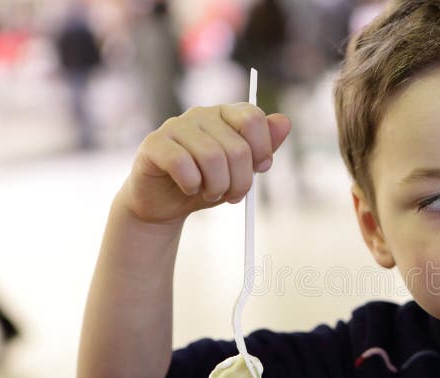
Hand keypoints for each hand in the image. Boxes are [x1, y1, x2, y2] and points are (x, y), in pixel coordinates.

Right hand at [122, 104, 290, 223]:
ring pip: (211, 157)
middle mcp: (201, 114)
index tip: (260, 169)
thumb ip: (263, 148)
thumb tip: (285, 121)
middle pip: (237, 148)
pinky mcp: (154, 143)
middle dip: (240, 182)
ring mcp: (175, 125)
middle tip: (233, 195)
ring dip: (217, 187)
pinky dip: (192, 185)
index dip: (262, 149)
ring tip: (211, 194)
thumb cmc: (206, 183)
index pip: (253, 118)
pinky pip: (182, 164)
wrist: (164, 203)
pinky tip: (189, 189)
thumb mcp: (241, 170)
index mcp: (225, 114)